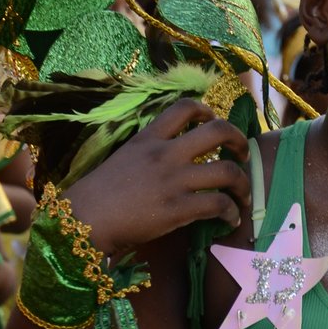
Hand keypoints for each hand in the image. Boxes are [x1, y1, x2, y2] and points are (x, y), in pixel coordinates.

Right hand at [63, 100, 249, 259]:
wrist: (82, 221)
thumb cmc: (97, 194)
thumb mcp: (122, 158)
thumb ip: (148, 153)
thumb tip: (172, 158)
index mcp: (149, 138)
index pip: (185, 108)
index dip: (207, 111)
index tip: (214, 121)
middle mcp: (166, 153)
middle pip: (218, 131)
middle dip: (239, 140)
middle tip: (244, 154)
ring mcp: (174, 180)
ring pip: (227, 171)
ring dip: (243, 184)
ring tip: (244, 195)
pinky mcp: (178, 209)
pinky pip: (218, 205)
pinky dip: (231, 212)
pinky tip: (230, 220)